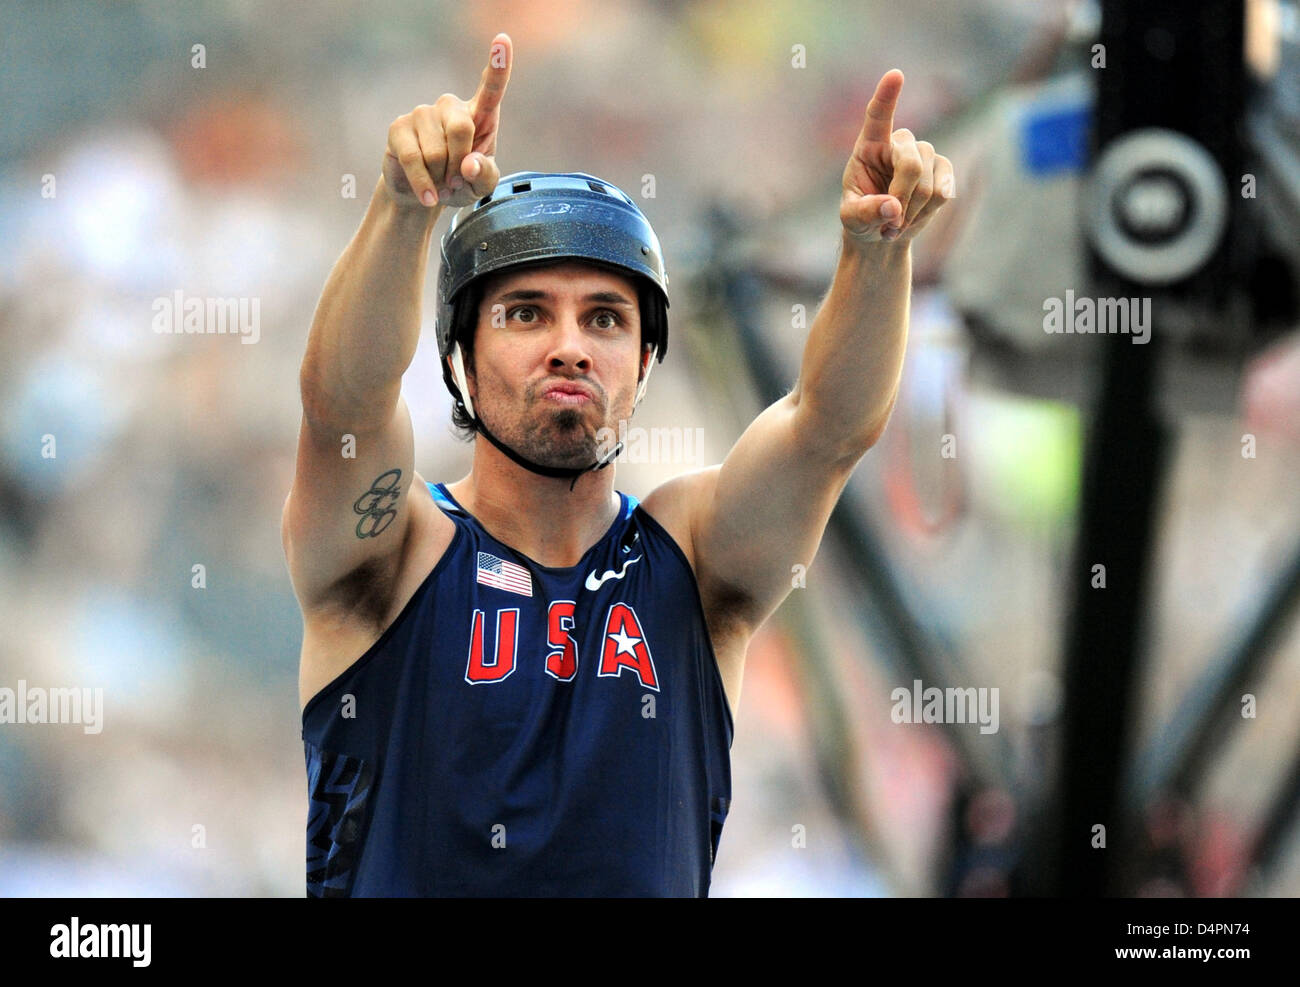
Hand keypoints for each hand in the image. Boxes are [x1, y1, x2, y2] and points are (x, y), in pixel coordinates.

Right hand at [382, 32, 512, 210]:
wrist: (425, 196)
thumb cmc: (459, 184)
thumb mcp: (481, 187)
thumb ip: (485, 176)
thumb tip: (469, 163)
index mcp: (480, 116)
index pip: (492, 89)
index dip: (498, 66)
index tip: (503, 40)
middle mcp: (451, 107)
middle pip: (461, 128)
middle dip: (460, 164)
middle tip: (456, 180)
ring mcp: (423, 114)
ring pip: (436, 152)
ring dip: (441, 178)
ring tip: (440, 182)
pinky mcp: (399, 127)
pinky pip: (414, 159)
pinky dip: (424, 184)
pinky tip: (428, 195)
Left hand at [839, 69, 954, 243]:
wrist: (882, 232)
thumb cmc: (861, 219)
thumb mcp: (852, 219)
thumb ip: (866, 212)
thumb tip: (893, 207)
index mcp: (870, 145)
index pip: (878, 116)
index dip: (887, 96)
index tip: (895, 75)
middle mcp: (898, 143)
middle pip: (911, 164)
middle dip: (902, 198)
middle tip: (889, 224)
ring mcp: (924, 154)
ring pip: (929, 183)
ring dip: (912, 211)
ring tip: (896, 223)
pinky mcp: (942, 170)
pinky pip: (943, 191)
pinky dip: (927, 212)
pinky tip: (914, 217)